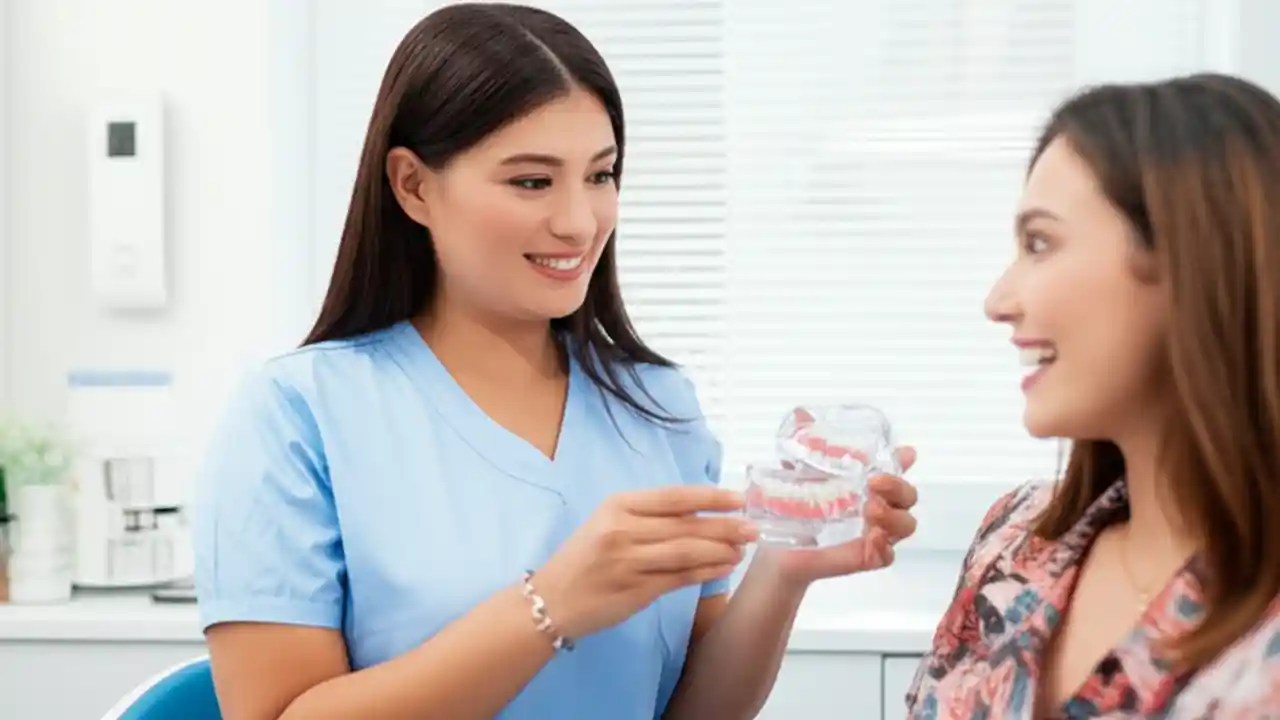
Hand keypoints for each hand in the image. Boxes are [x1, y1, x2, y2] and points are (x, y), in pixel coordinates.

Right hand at [532, 486, 756, 638]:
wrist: (550, 599)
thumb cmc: (585, 558)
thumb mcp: (609, 523)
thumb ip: (650, 518)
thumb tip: (703, 514)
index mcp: (618, 506)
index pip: (674, 497)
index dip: (711, 497)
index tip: (740, 498)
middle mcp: (622, 530)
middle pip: (686, 525)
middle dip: (725, 526)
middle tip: (755, 527)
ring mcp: (628, 562)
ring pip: (686, 552)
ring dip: (721, 550)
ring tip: (744, 549)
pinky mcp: (635, 591)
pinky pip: (679, 579)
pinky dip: (706, 573)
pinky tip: (725, 568)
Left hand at [760, 446, 918, 584]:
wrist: (777, 547)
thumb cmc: (794, 508)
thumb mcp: (799, 473)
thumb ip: (805, 446)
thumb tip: (802, 413)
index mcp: (867, 486)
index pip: (895, 470)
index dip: (903, 460)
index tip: (906, 452)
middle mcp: (878, 508)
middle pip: (908, 497)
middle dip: (900, 486)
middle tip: (875, 482)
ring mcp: (874, 535)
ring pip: (906, 525)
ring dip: (895, 516)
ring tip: (871, 509)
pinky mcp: (864, 559)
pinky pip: (887, 556)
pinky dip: (884, 547)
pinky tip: (871, 538)